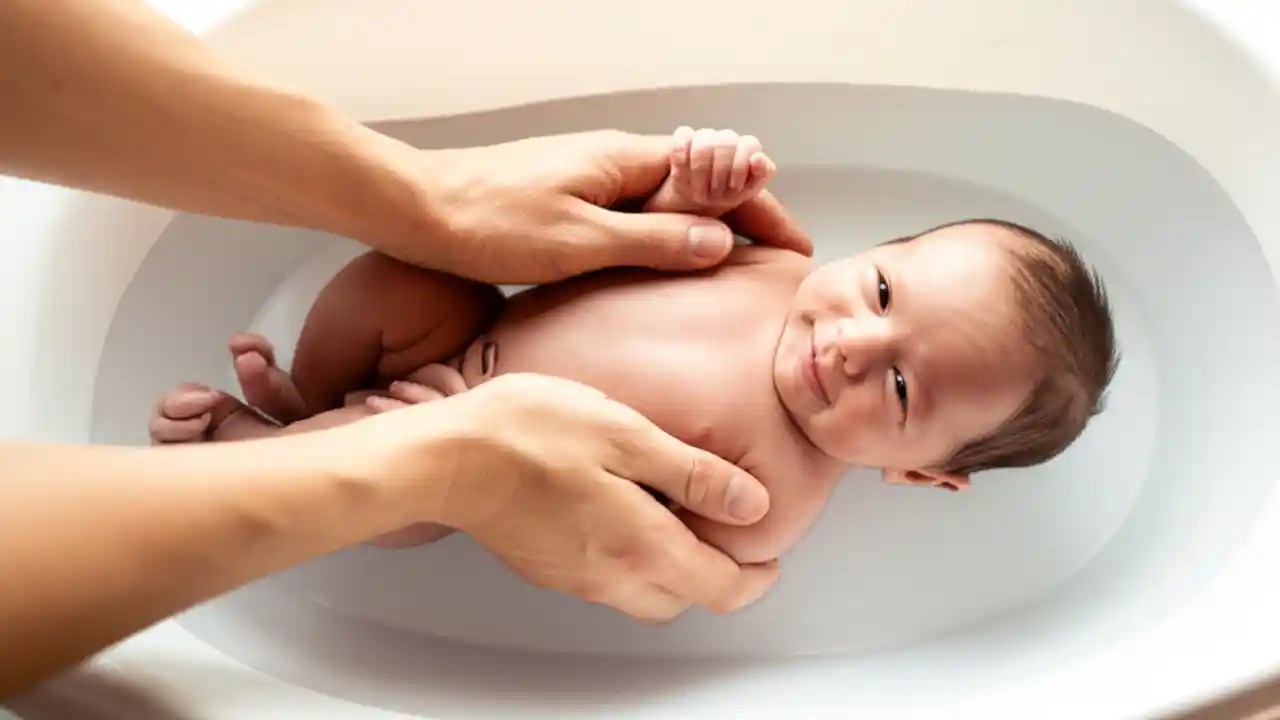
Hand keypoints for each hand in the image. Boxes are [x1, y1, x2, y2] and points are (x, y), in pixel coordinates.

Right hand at [351, 372, 778, 621]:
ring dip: (671, 571)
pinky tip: (622, 512)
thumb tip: (751, 506)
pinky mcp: (547, 566)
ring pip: (644, 594)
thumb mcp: (626, 435)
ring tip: (678, 521)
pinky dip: (631, 560)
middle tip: (730, 541)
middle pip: (684, 598)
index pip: (720, 588)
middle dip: (716, 579)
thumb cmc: (528, 434)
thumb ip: (692, 475)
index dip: (755, 578)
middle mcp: (611, 575)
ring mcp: (575, 577)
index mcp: (641, 546)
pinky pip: (606, 579)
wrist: (445, 458)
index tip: (767, 558)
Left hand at [387, 130, 811, 283]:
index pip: (719, 175)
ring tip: (731, 275)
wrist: (417, 211)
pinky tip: (662, 269)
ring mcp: (590, 178)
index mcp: (626, 160)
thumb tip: (720, 241)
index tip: (792, 246)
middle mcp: (614, 160)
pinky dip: (661, 238)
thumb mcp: (582, 241)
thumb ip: (656, 241)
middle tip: (770, 267)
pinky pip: (633, 215)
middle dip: (741, 221)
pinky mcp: (568, 199)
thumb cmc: (489, 222)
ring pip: (665, 202)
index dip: (762, 209)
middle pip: (698, 186)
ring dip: (701, 231)